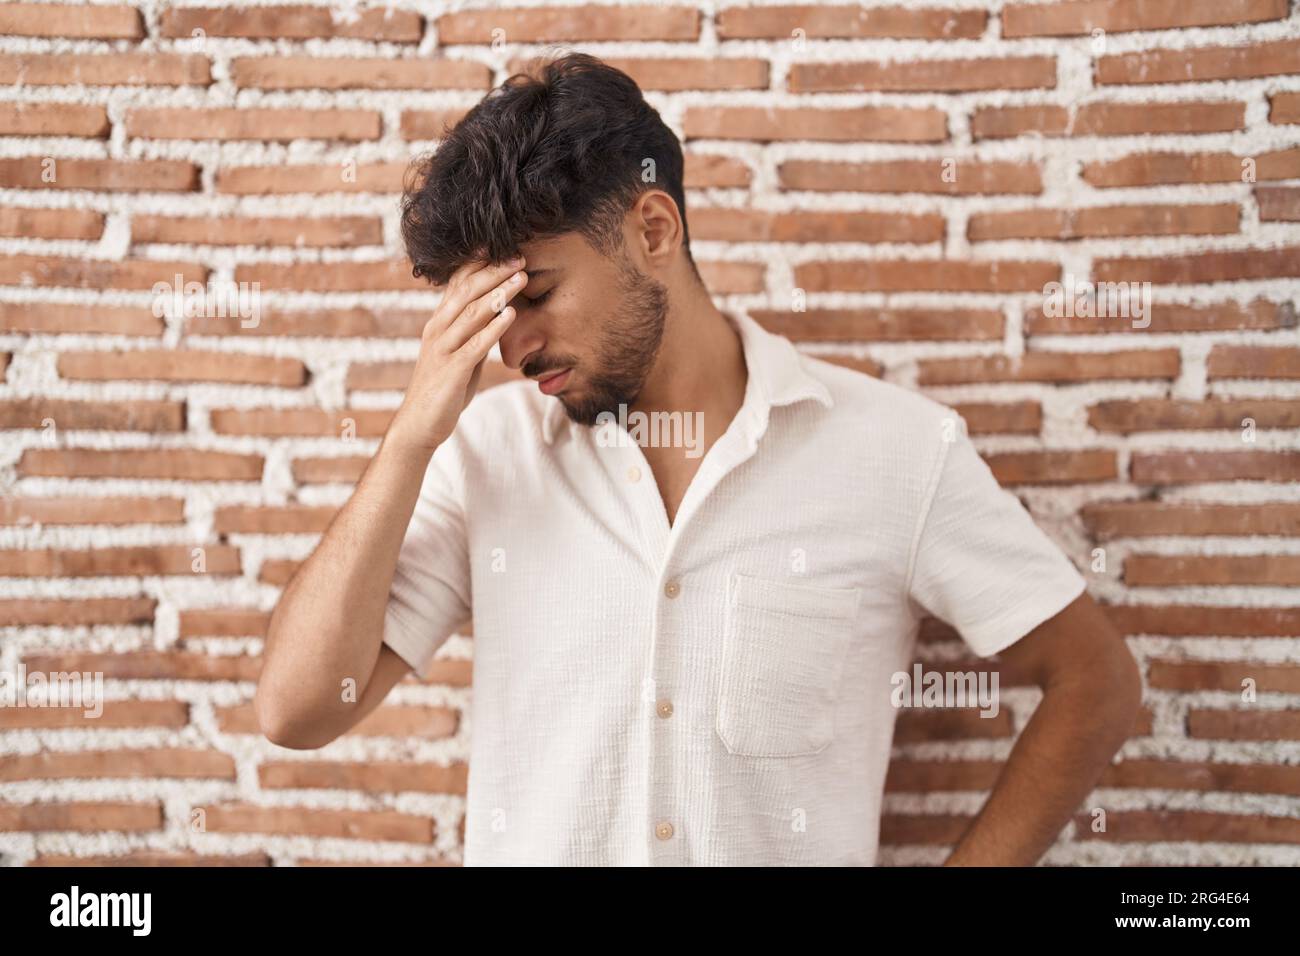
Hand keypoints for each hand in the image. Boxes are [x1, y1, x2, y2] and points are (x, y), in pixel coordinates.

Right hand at [388, 255, 525, 454]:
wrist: (419, 424)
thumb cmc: (443, 389)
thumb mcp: (459, 353)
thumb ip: (473, 333)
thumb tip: (496, 313)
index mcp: (439, 323)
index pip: (458, 284)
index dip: (479, 264)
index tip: (503, 247)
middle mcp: (438, 329)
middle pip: (467, 291)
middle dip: (494, 272)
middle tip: (519, 256)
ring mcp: (443, 349)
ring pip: (473, 313)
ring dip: (499, 293)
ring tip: (521, 277)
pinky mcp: (452, 370)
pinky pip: (475, 344)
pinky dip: (494, 327)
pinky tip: (511, 314)